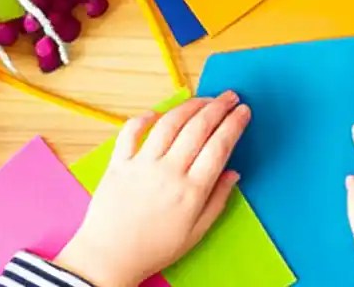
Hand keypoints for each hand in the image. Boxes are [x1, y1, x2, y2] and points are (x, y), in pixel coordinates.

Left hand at [56, 93, 250, 286]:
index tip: (244, 111)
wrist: (109, 257)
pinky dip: (144, 118)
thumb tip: (234, 173)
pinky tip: (158, 113)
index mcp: (191, 191)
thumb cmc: (154, 249)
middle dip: (218, 107)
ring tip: (204, 99)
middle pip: (198, 128)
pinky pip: (131, 131)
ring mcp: (141, 164)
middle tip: (230, 96)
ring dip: (190, 106)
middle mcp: (168, 172)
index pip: (219, 146)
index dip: (234, 124)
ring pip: (169, 123)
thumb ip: (218, 200)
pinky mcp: (118, 163)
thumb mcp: (196, 233)